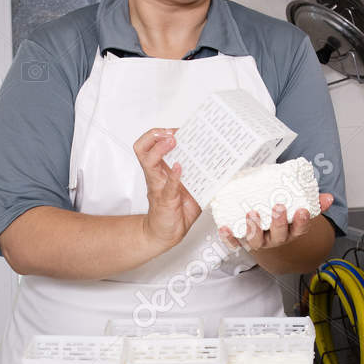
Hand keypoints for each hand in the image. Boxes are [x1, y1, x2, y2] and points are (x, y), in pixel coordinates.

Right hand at [135, 128, 200, 248]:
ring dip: (160, 149)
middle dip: (155, 135)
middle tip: (169, 133)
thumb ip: (200, 173)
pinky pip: (167, 185)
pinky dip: (173, 175)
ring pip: (148, 161)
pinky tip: (179, 168)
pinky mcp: (165, 200)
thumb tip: (220, 161)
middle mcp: (156, 175)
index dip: (160, 133)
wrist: (166, 233)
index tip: (177, 129)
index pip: (152, 144)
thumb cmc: (176, 210)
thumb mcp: (191, 186)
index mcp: (161, 169)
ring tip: (171, 142)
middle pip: (143, 148)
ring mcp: (158, 186)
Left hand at [220, 193, 334, 251]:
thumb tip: (329, 198)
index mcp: (290, 233)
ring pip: (256, 241)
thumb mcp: (300, 214)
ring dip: (254, 228)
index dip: (301, 221)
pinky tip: (224, 228)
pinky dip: (229, 237)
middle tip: (278, 208)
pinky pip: (235, 243)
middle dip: (278, 223)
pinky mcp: (242, 242)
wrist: (269, 239)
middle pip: (279, 236)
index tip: (302, 210)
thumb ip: (314, 204)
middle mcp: (275, 240)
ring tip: (252, 214)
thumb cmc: (284, 222)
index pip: (299, 230)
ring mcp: (258, 242)